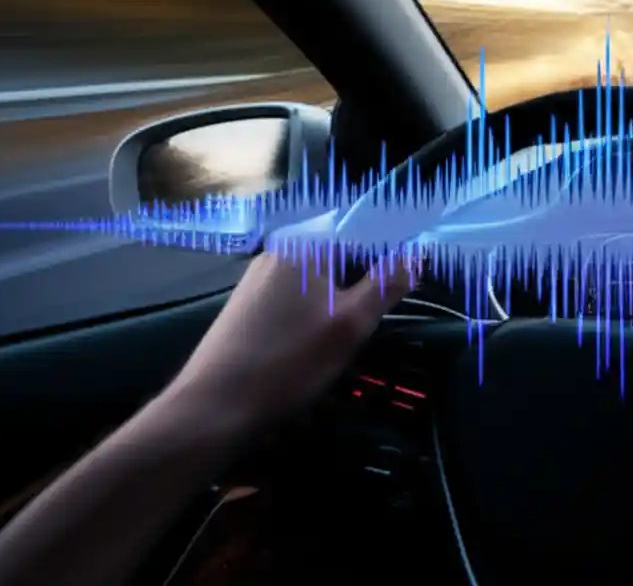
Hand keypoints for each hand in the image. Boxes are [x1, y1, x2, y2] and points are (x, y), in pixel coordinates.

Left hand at [168, 249, 414, 430]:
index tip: (410, 278)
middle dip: (365, 278)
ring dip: (341, 299)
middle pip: (340, 251)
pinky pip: (295, 294)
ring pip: (318, 277)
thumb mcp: (351, 324)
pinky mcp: (247, 303)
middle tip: (376, 318)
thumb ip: (387, 283)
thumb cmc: (290, 361)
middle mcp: (279, 250)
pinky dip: (315, 311)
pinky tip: (314, 342)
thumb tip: (417, 251)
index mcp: (306, 244)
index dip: (392, 250)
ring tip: (346, 336)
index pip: (364, 227)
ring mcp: (259, 276)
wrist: (215, 405)